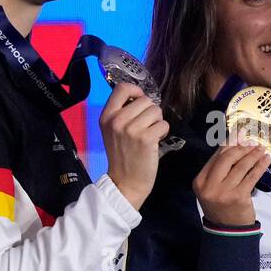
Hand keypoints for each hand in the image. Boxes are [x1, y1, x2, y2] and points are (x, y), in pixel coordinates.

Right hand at [100, 83, 169, 209]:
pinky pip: (163, 124)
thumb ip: (122, 112)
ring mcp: (131, 129)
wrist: (125, 182)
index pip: (122, 88)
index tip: (140, 103)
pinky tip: (155, 141)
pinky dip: (163, 132)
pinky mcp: (146, 138)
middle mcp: (117, 120)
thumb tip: (141, 97)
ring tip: (150, 134)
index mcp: (106, 116)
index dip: (137, 92)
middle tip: (146, 127)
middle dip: (150, 112)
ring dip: (157, 122)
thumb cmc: (122, 155)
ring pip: (156, 110)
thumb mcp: (113, 131)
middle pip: (145, 100)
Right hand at [192, 141, 270, 226]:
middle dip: (242, 148)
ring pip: (241, 166)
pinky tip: (265, 160)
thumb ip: (220, 168)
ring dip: (253, 155)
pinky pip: (251, 176)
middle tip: (252, 143)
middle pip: (227, 158)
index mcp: (200, 181)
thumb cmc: (220, 205)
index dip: (229, 143)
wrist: (227, 230)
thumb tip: (233, 142)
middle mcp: (210, 186)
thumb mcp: (213, 187)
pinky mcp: (239, 196)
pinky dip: (260, 166)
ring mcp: (224, 192)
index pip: (216, 157)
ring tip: (261, 149)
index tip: (240, 134)